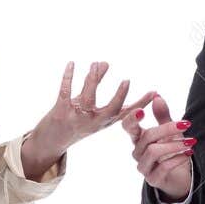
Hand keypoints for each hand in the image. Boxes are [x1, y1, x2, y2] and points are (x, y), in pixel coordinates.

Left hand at [21, 61, 154, 178]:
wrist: (50, 142)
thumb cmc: (74, 121)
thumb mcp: (89, 107)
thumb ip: (96, 84)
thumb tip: (104, 62)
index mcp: (104, 121)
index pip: (127, 113)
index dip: (141, 104)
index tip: (153, 92)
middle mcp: (93, 122)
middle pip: (111, 110)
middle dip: (119, 96)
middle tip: (127, 81)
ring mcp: (77, 117)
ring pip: (88, 97)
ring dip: (93, 79)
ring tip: (97, 63)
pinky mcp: (60, 112)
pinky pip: (65, 92)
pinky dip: (68, 77)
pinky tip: (71, 63)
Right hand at [121, 93, 195, 200]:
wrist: (179, 177)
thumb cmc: (171, 152)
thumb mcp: (170, 131)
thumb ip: (163, 116)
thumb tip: (157, 97)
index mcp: (138, 138)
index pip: (128, 127)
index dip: (132, 118)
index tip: (142, 110)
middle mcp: (137, 152)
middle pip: (147, 137)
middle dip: (167, 129)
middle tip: (186, 124)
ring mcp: (143, 167)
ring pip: (153, 152)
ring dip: (174, 145)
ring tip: (190, 142)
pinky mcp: (152, 179)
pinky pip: (163, 167)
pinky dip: (177, 158)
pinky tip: (188, 153)